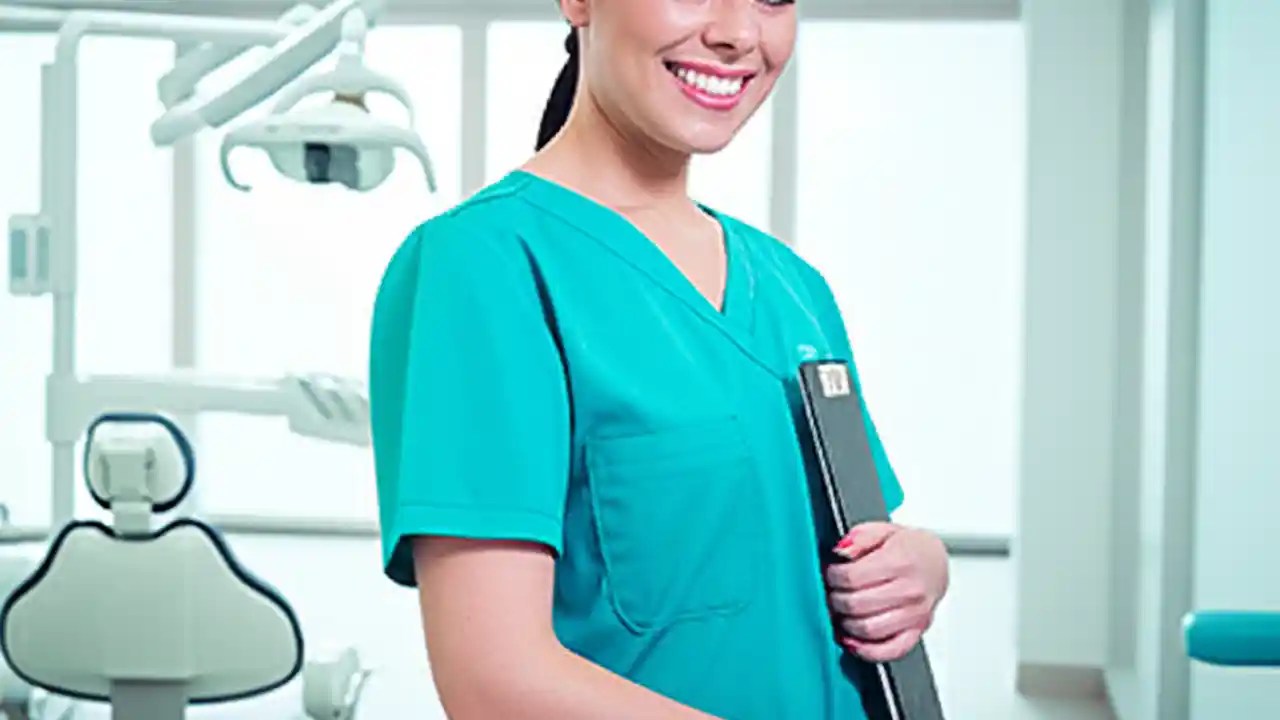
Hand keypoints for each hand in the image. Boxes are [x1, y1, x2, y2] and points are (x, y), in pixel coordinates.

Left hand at [824, 522, 948, 661]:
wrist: (935, 562)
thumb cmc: (907, 548)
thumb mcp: (882, 530)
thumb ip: (859, 537)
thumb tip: (840, 551)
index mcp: (900, 562)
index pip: (852, 577)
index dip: (832, 576)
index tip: (829, 574)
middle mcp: (910, 591)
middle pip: (856, 605)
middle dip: (835, 600)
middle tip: (831, 593)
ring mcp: (915, 614)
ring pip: (869, 629)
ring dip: (845, 624)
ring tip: (840, 612)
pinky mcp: (917, 632)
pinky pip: (890, 651)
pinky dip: (867, 651)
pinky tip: (851, 640)